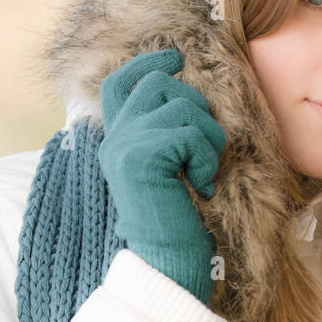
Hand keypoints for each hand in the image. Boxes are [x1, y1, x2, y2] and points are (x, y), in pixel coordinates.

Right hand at [98, 48, 225, 303]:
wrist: (165, 262)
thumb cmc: (177, 218)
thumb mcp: (169, 168)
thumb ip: (164, 133)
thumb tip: (181, 90)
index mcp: (117, 141)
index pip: (119, 85)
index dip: (145, 64)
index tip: (174, 59)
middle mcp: (113, 140)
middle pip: (158, 86)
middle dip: (195, 107)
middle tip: (202, 148)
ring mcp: (123, 147)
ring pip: (182, 107)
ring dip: (208, 138)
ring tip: (201, 172)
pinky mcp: (140, 157)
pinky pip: (191, 134)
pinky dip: (207, 159)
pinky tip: (200, 185)